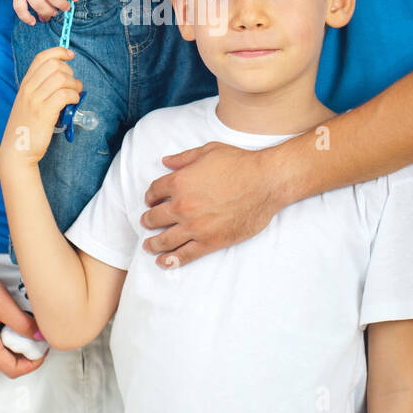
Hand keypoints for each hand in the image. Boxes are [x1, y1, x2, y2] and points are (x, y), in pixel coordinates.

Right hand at [0, 46, 82, 171]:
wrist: (17, 150)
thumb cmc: (27, 127)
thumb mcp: (28, 102)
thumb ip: (41, 89)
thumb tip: (65, 78)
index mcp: (25, 84)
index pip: (42, 57)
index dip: (58, 52)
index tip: (70, 55)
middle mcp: (29, 89)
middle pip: (55, 65)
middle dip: (70, 72)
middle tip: (73, 85)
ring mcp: (35, 100)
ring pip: (61, 78)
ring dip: (74, 85)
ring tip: (75, 94)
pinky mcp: (44, 113)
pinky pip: (64, 95)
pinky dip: (74, 96)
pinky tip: (73, 102)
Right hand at [0, 256, 48, 378]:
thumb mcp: (3, 305)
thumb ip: (23, 324)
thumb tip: (40, 337)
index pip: (12, 369)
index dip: (32, 363)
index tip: (44, 348)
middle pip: (9, 362)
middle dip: (27, 351)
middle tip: (39, 334)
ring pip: (5, 349)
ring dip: (20, 340)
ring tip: (28, 322)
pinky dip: (11, 331)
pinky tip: (16, 316)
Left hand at [139, 142, 278, 266]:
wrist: (265, 182)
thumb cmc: (240, 163)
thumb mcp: (208, 151)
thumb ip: (184, 158)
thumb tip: (165, 161)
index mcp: (179, 181)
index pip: (154, 192)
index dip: (150, 197)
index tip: (151, 201)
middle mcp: (182, 205)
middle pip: (154, 217)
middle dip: (148, 220)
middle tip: (147, 223)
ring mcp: (195, 226)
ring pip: (164, 240)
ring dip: (153, 243)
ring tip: (148, 246)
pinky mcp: (209, 242)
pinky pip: (184, 255)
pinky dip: (170, 260)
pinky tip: (162, 262)